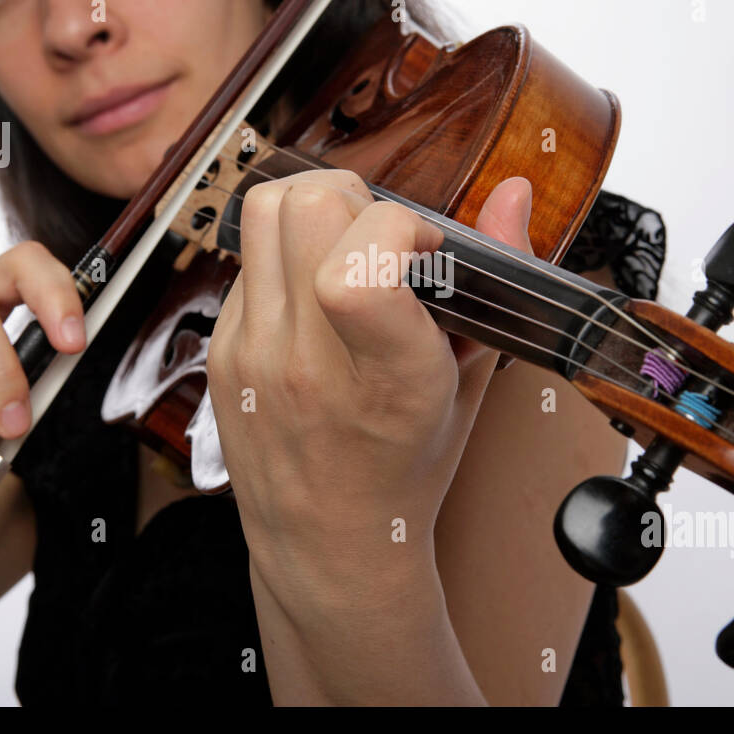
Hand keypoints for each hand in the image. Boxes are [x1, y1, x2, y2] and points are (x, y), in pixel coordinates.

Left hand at [205, 170, 533, 612]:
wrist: (328, 540)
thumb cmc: (406, 465)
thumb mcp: (469, 380)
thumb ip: (496, 278)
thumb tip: (513, 193)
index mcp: (386, 379)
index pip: (357, 268)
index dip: (398, 225)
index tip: (424, 244)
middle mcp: (307, 364)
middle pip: (305, 207)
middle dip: (356, 196)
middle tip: (380, 234)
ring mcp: (252, 354)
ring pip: (262, 211)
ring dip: (310, 208)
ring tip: (343, 244)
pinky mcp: (220, 348)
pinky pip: (245, 256)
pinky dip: (284, 253)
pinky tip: (312, 292)